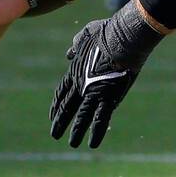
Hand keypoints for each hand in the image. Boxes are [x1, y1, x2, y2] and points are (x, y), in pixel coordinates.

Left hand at [50, 0, 164, 147]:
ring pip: (81, 116)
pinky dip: (95, 132)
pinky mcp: (108, 97)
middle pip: (67, 106)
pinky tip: (91, 144)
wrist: (123, 37)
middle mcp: (81, 83)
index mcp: (76, 70)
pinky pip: (100, 119)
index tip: (52, 113)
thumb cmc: (108, 31)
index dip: (56, 103)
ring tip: (72, 144)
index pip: (62, 90)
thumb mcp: (87, 34)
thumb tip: (69, 53)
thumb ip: (77, 44)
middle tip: (54, 134)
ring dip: (76, 131)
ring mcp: (93, 91)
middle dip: (60, 121)